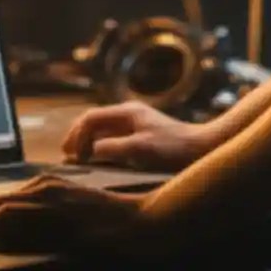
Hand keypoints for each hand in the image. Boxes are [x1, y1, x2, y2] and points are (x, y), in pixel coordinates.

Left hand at [0, 175, 152, 253]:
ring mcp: (51, 197)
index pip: (4, 201)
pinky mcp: (57, 210)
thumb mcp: (74, 222)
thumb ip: (47, 225)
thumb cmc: (114, 224)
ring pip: (0, 208)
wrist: (143, 224)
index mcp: (48, 187)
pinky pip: (17, 217)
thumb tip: (17, 238)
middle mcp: (45, 186)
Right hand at [62, 101, 216, 171]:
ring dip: (88, 142)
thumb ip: (111, 148)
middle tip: (66, 155)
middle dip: (78, 136)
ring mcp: (137, 123)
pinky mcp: (144, 135)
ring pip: (103, 129)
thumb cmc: (173, 148)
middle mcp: (130, 114)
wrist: (204, 148)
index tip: (73, 157)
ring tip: (78, 158)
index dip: (76, 136)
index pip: (90, 118)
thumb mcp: (140, 149)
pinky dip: (101, 146)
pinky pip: (114, 137)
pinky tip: (100, 159)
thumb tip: (88, 151)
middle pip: (94, 120)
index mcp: (127, 112)